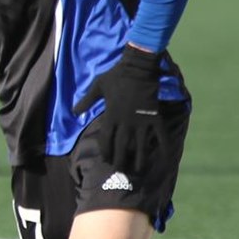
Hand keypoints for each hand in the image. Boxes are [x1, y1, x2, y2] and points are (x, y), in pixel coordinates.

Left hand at [72, 44, 164, 176]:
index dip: (106, 152)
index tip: (106, 161)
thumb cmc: (116, 76)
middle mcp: (126, 122)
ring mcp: (141, 120)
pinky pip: (160, 134)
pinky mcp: (154, 116)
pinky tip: (164, 156)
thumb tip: (74, 112)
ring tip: (138, 170)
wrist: (138, 67)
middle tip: (120, 171)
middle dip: (120, 160)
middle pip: (122, 146)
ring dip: (139, 159)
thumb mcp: (97, 87)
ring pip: (140, 145)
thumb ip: (86, 101)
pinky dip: (163, 145)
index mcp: (111, 116)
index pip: (106, 140)